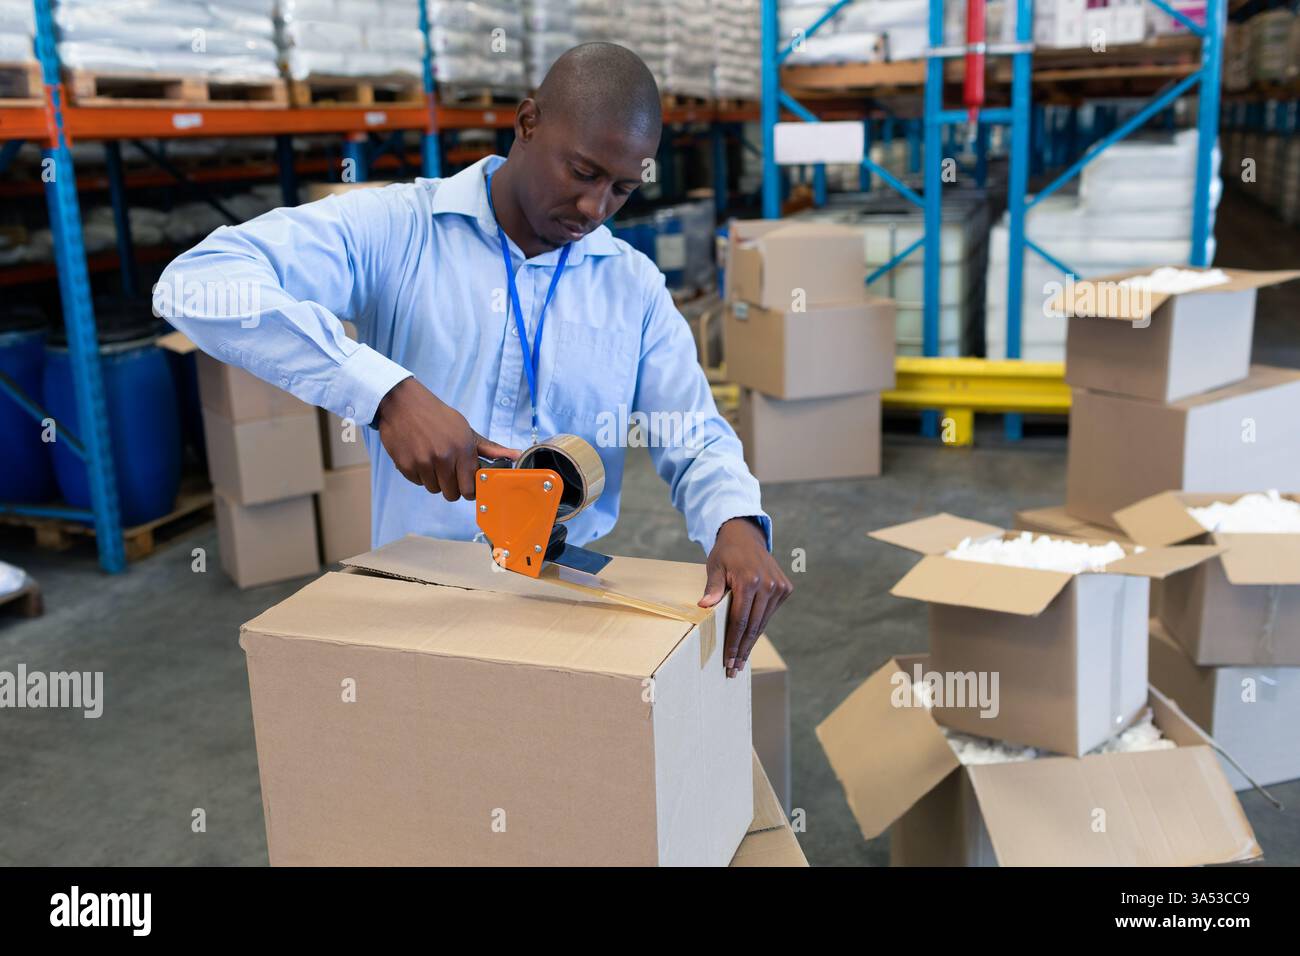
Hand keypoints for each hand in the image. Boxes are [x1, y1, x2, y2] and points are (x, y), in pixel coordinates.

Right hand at [374, 377, 519, 501]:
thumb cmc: (438, 417)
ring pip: (434, 489)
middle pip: (452, 494)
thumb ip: (490, 448)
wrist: (403, 404)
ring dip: (435, 480)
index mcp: (462, 449)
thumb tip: (515, 455)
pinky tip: (420, 457)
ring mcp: (423, 463)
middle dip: (453, 486)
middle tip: (449, 470)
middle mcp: (444, 458)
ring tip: (433, 459)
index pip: (470, 489)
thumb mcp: (466, 430)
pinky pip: (418, 482)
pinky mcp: (406, 466)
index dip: (470, 489)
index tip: (468, 484)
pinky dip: (420, 475)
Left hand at [699, 517, 792, 677]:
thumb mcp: (715, 567)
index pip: (740, 621)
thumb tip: (704, 607)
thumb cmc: (726, 553)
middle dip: (742, 650)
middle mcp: (768, 585)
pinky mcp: (785, 588)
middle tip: (734, 669)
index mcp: (750, 580)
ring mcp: (779, 587)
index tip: (728, 661)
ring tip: (741, 661)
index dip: (734, 644)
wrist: (746, 536)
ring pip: (763, 623)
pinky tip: (749, 641)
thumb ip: (712, 588)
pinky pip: (769, 614)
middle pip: (753, 626)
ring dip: (751, 643)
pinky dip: (759, 627)